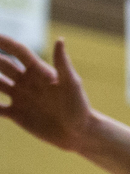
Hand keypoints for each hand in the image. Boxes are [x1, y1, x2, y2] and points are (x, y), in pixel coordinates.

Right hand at [0, 36, 94, 150]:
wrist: (79, 134)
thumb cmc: (79, 107)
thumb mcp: (71, 84)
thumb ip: (62, 63)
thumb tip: (60, 39)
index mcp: (39, 71)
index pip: (18, 52)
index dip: (4, 42)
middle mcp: (27, 81)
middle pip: (2, 65)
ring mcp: (20, 97)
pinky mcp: (16, 114)